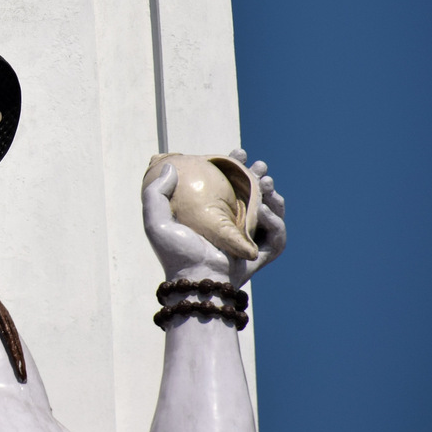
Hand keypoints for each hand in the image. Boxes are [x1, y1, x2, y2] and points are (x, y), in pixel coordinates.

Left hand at [143, 148, 286, 286]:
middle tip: (260, 165)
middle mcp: (232, 224)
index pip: (228, 184)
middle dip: (260, 176)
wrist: (197, 278)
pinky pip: (276, 234)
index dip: (235, 166)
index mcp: (212, 214)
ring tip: (267, 182)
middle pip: (253, 194)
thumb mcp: (157, 221)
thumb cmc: (175, 253)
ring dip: (272, 194)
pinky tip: (263, 211)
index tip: (238, 152)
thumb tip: (169, 166)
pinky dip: (274, 222)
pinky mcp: (262, 253)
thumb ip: (155, 192)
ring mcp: (249, 238)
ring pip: (269, 210)